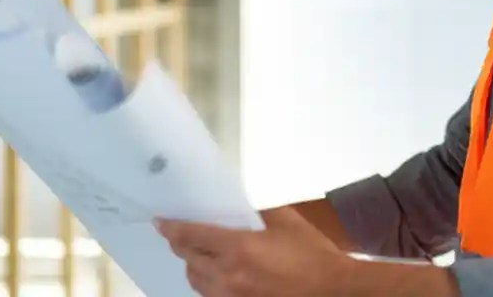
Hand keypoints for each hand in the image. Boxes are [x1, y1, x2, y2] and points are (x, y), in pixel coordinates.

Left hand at [156, 206, 353, 296]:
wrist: (331, 288)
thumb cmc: (311, 252)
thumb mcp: (286, 220)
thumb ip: (258, 211)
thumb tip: (238, 204)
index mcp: (238, 248)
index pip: (192, 236)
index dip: (172, 227)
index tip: (160, 221)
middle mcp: (228, 275)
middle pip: (188, 259)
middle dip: (180, 245)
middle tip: (178, 234)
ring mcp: (232, 296)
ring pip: (196, 281)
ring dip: (192, 265)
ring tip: (197, 254)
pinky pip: (210, 295)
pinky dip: (207, 283)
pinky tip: (216, 275)